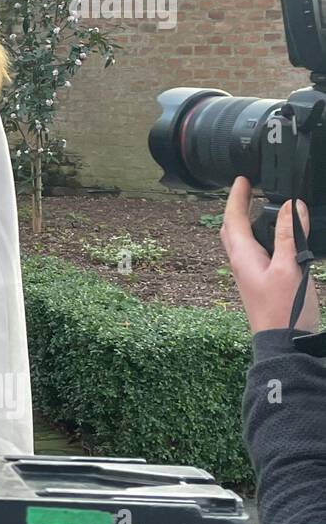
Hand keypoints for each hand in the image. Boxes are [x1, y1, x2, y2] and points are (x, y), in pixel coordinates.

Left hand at [221, 177, 318, 332]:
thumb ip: (291, 236)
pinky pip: (255, 253)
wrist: (282, 343)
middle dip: (237, 208)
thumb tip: (291, 206)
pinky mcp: (259, 283)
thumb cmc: (283, 309)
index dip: (236, 197)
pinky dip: (261, 239)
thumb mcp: (291, 267)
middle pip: (232, 229)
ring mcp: (249, 274)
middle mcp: (241, 263)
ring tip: (260, 209)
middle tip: (247, 191)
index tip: (241, 180)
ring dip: (248, 223)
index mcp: (242, 255)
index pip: (233, 218)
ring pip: (243, 241)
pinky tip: (275, 240)